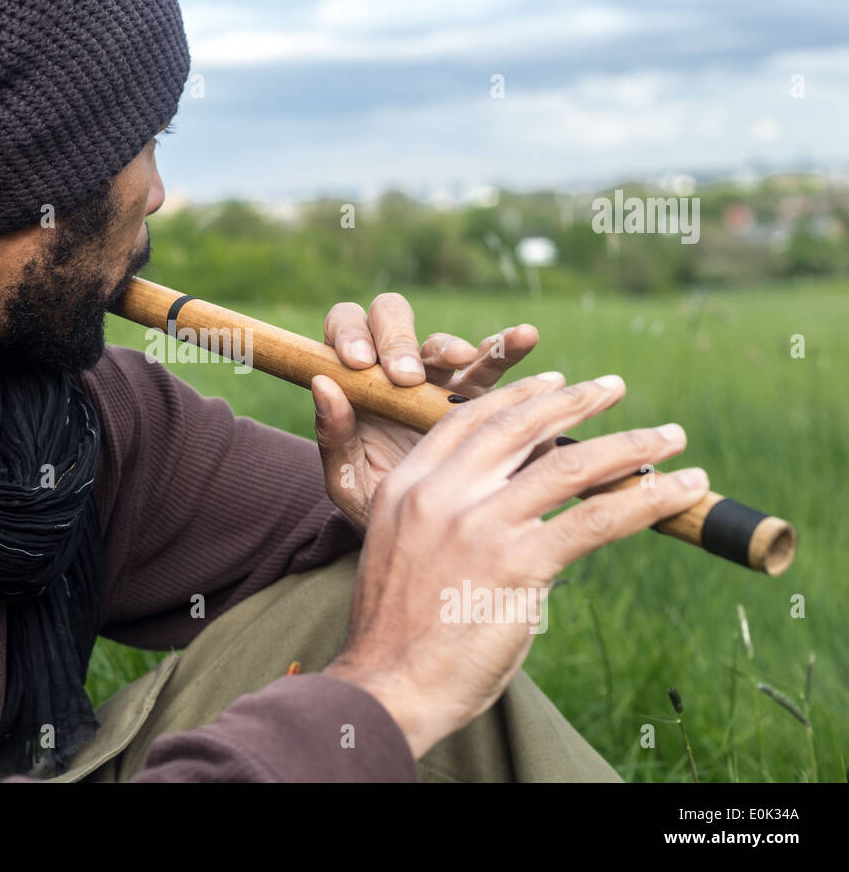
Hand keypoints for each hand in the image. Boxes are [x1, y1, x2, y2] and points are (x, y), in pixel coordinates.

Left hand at [314, 291, 538, 530]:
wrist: (423, 543)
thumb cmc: (375, 506)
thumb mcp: (347, 479)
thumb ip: (332, 435)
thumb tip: (321, 383)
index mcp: (354, 381)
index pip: (345, 328)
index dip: (351, 333)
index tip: (358, 362)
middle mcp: (394, 371)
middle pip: (391, 319)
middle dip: (398, 339)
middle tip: (406, 376)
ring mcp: (438, 380)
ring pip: (441, 342)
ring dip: (449, 345)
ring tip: (462, 359)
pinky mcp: (479, 397)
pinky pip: (493, 364)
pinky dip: (508, 346)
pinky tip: (524, 337)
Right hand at [320, 371, 707, 763]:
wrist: (387, 686)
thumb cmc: (395, 632)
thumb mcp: (398, 549)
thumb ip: (440, 514)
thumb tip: (502, 499)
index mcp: (406, 487)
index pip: (468, 421)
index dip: (516, 396)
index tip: (552, 382)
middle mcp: (441, 494)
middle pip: (519, 427)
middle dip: (574, 401)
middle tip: (612, 387)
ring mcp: (480, 526)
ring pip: (570, 466)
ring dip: (629, 445)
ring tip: (668, 436)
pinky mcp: (518, 564)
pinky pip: (597, 520)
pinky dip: (647, 499)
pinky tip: (680, 488)